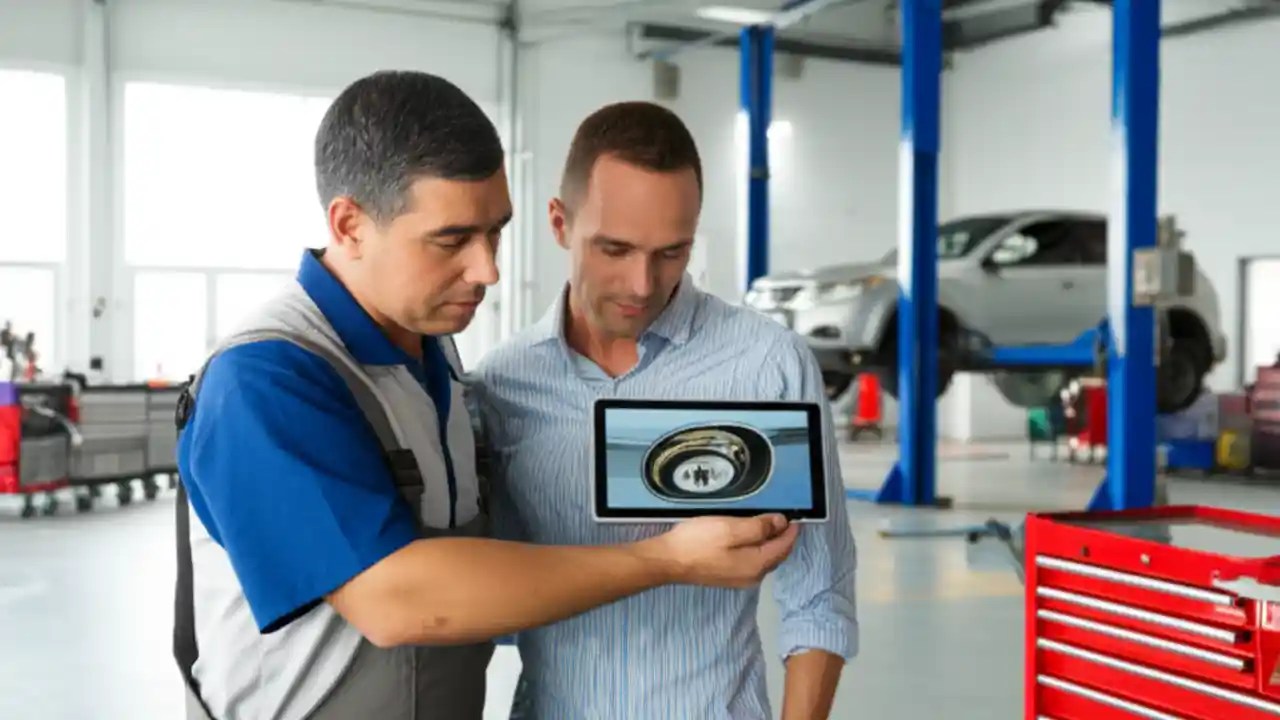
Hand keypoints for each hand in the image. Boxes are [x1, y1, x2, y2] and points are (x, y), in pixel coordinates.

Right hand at [642, 514, 799, 587]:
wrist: (668, 561)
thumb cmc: (698, 542)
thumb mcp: (732, 528)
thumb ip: (760, 527)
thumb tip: (781, 523)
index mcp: (756, 565)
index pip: (783, 547)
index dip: (791, 530)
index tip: (796, 516)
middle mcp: (752, 577)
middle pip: (775, 555)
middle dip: (783, 537)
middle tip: (784, 518)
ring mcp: (738, 578)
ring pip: (763, 559)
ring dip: (769, 543)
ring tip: (770, 524)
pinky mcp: (727, 576)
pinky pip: (751, 561)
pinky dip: (756, 548)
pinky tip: (750, 537)